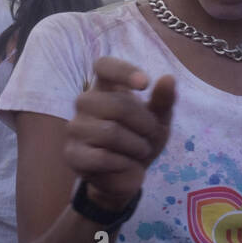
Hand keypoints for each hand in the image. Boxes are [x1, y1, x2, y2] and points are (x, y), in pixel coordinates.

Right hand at [64, 56, 175, 210]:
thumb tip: (169, 78)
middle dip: (144, 124)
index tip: (145, 84)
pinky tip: (126, 164)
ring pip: (111, 133)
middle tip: (151, 135)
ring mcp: (75, 127)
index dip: (123, 71)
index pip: (104, 66)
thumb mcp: (158, 120)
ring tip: (140, 151)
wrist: (126, 176)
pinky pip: (103, 157)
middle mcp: (85, 102)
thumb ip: (163, 100)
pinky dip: (124, 163)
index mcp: (105, 87)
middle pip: (118, 105)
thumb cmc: (140, 139)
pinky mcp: (72, 154)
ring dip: (137, 146)